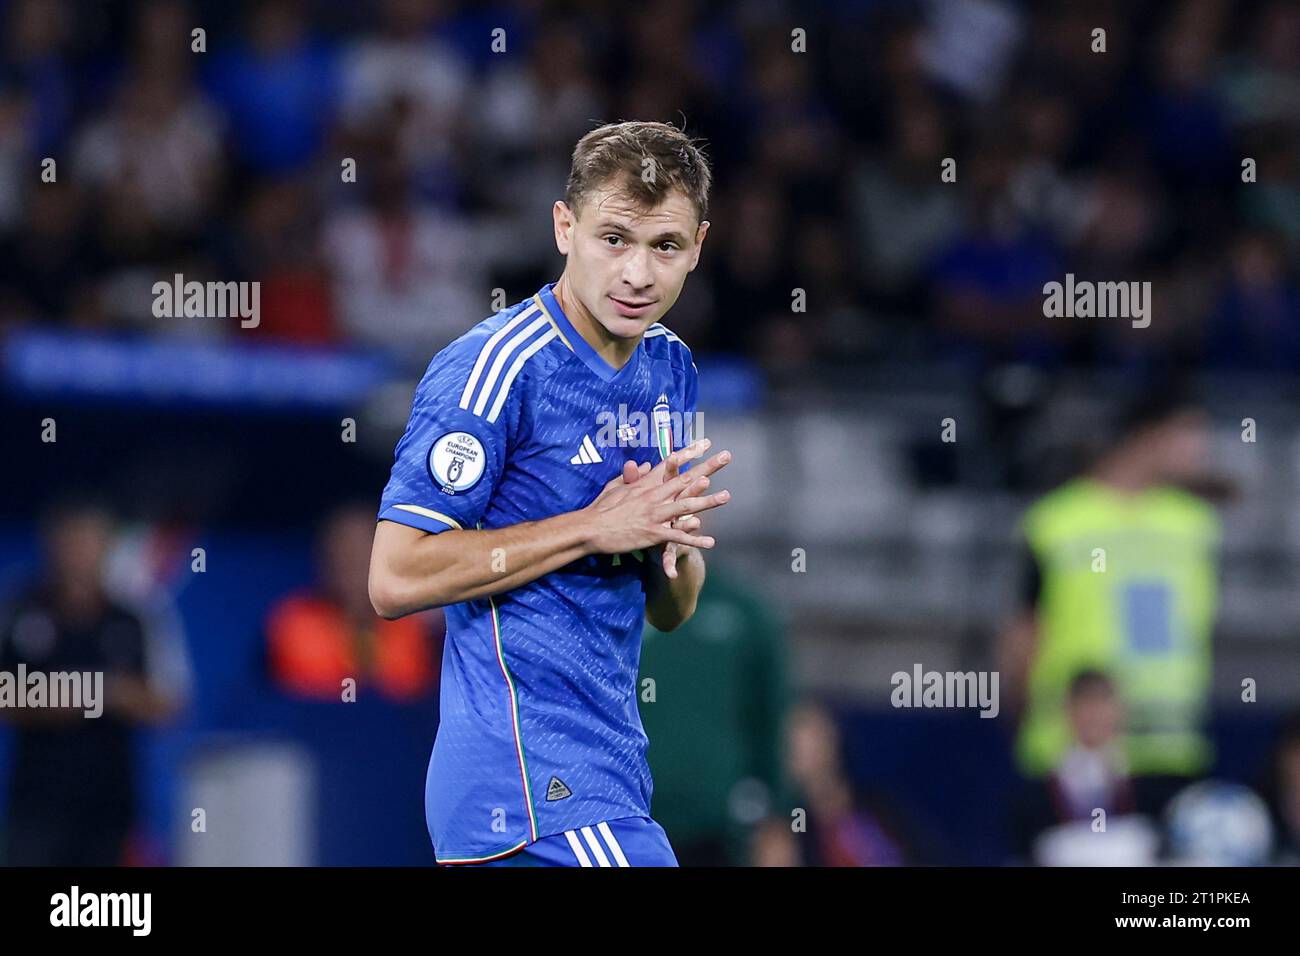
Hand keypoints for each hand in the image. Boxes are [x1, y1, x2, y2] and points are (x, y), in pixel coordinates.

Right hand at [582, 438, 731, 556]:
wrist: (591, 528)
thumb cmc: (601, 508)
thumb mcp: (616, 487)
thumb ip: (632, 476)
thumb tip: (644, 465)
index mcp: (646, 483)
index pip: (671, 463)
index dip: (689, 452)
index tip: (705, 443)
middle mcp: (653, 495)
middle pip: (685, 478)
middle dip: (707, 467)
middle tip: (725, 456)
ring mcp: (654, 513)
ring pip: (686, 505)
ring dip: (708, 501)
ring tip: (726, 496)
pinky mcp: (653, 533)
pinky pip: (677, 536)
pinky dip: (694, 540)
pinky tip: (710, 542)